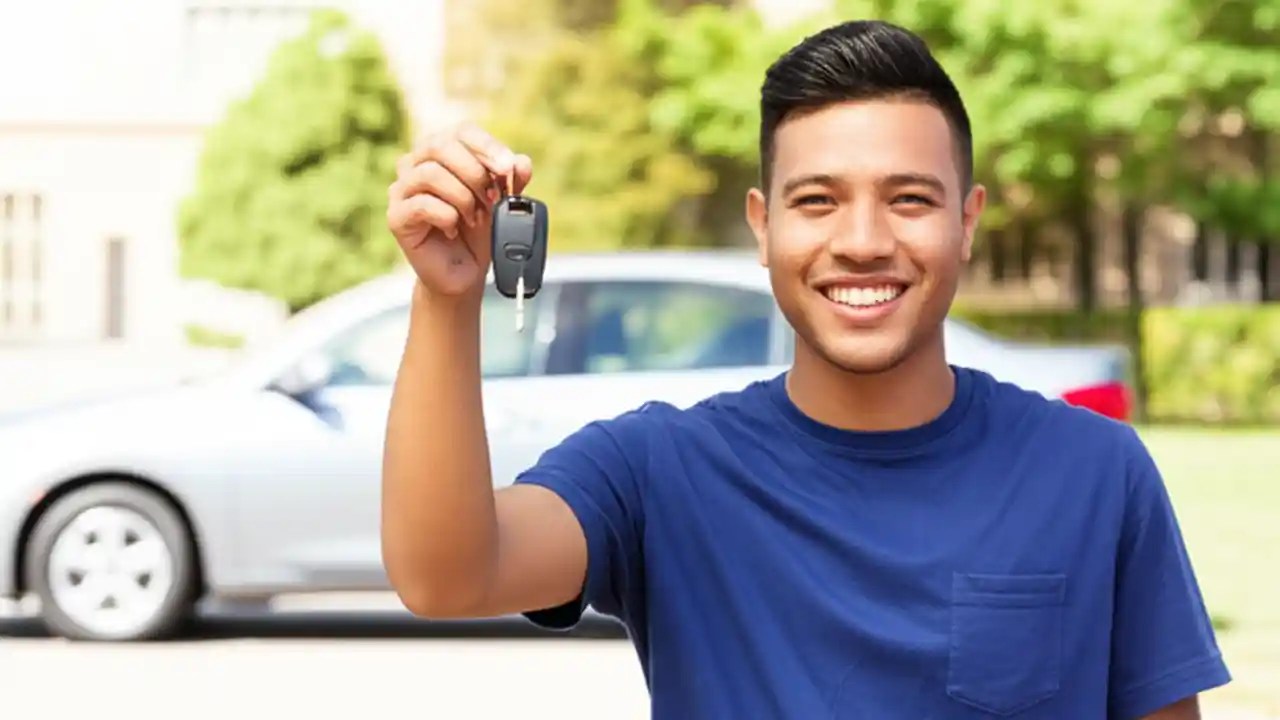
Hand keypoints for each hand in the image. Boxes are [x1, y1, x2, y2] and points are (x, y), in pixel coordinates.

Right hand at [387, 122, 533, 297]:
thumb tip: (521, 163)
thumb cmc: (478, 232)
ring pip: (430, 173)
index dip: (487, 147)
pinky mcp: (396, 217)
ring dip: (462, 197)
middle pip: (440, 145)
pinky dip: (447, 216)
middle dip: (475, 173)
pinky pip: (422, 204)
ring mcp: (401, 190)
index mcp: (442, 153)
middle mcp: (415, 164)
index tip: (509, 170)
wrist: (463, 271)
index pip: (461, 131)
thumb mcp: (502, 202)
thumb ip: (512, 180)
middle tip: (493, 199)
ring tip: (474, 218)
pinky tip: (454, 229)